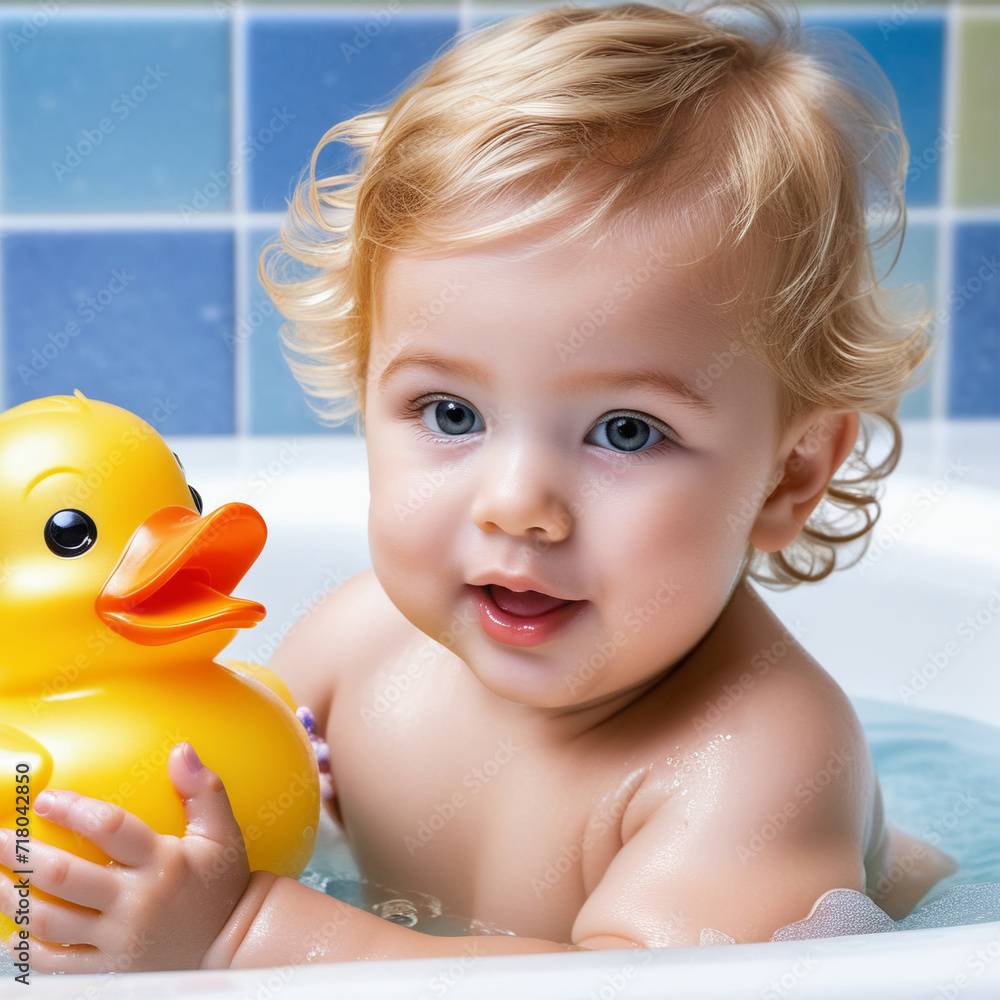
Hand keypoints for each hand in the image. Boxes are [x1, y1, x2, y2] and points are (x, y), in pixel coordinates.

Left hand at [0, 743, 249, 972]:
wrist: (234, 945)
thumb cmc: (222, 884)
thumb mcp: (223, 834)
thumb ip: (204, 790)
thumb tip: (181, 750)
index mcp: (163, 863)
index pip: (111, 827)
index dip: (74, 810)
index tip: (45, 798)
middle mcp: (136, 902)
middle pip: (65, 877)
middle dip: (22, 856)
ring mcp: (118, 941)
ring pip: (49, 921)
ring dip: (12, 898)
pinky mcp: (108, 971)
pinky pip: (55, 962)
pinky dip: (26, 946)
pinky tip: (12, 927)